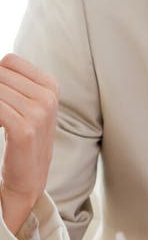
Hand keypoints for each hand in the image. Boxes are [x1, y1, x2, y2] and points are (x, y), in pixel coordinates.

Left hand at [0, 54, 58, 234]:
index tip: (0, 97)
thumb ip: (13, 84)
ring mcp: (38, 113)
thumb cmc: (22, 139)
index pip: (10, 62)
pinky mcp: (24, 130)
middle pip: (0, 75)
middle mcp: (47, 97)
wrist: (28, 177)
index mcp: (50, 86)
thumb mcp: (27, 106)